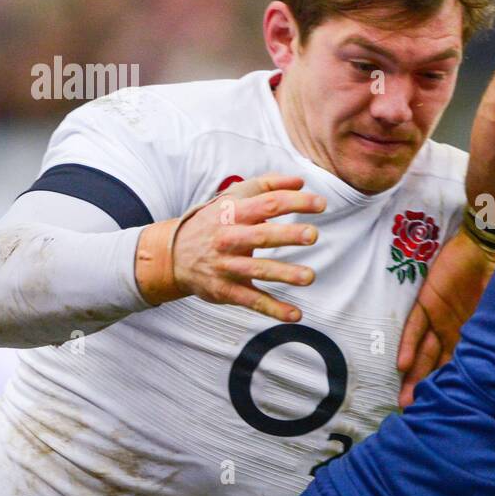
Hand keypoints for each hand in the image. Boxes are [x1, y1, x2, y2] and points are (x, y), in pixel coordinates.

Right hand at [172, 174, 323, 321]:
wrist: (173, 254)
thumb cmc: (214, 221)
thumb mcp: (234, 197)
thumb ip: (267, 186)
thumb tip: (300, 181)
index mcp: (234, 212)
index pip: (267, 204)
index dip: (295, 203)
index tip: (321, 204)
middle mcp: (229, 238)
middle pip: (261, 235)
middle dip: (287, 235)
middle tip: (312, 235)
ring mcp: (227, 266)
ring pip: (257, 270)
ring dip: (284, 274)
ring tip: (309, 276)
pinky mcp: (226, 290)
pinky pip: (252, 300)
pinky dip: (273, 309)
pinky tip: (295, 314)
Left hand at [396, 229, 494, 408]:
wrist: (489, 248)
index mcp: (473, 338)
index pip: (458, 368)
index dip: (451, 388)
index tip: (445, 412)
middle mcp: (453, 333)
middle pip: (436, 365)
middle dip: (425, 388)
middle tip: (415, 412)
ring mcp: (439, 319)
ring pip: (423, 352)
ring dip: (414, 374)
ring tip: (406, 398)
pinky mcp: (427, 303)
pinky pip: (415, 327)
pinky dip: (409, 345)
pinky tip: (403, 364)